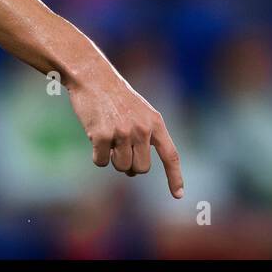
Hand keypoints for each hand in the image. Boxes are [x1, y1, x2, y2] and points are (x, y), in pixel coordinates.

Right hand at [67, 68, 183, 198]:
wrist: (93, 76)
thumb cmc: (115, 97)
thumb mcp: (140, 112)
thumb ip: (145, 138)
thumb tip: (134, 171)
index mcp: (155, 123)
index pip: (170, 155)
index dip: (175, 177)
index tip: (178, 195)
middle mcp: (142, 129)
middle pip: (141, 169)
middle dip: (130, 164)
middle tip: (120, 146)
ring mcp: (122, 132)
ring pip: (121, 167)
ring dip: (112, 158)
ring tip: (108, 136)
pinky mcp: (102, 135)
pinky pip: (101, 162)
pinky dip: (97, 155)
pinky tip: (94, 135)